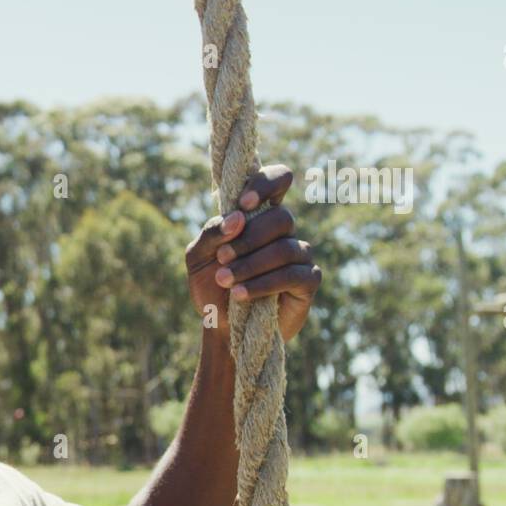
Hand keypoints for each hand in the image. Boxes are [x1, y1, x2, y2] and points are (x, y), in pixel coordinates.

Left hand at [185, 164, 321, 342]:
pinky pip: (293, 274)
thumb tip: (237, 218)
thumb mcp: (198, 257)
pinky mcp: (307, 281)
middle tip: (221, 259)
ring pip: (284, 248)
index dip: (266, 184)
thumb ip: (211, 233)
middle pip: (281, 218)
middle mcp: (282, 230)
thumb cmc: (211, 285)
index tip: (243, 204)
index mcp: (257, 215)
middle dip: (247, 239)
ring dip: (250, 264)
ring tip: (225, 280)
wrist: (220, 326)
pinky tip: (241, 295)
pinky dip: (263, 284)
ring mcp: (299, 254)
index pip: (278, 180)